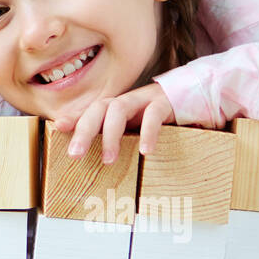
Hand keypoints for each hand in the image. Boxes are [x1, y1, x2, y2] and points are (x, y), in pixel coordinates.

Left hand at [58, 83, 175, 163]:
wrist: (200, 96)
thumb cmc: (166, 118)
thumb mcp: (141, 129)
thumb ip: (123, 138)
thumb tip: (105, 161)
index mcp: (119, 108)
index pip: (92, 111)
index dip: (74, 118)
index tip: (59, 129)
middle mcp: (128, 101)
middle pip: (99, 108)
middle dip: (84, 130)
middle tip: (75, 154)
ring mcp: (146, 99)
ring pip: (119, 108)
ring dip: (110, 134)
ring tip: (108, 159)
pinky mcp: (167, 103)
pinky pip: (154, 114)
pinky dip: (148, 132)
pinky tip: (146, 151)